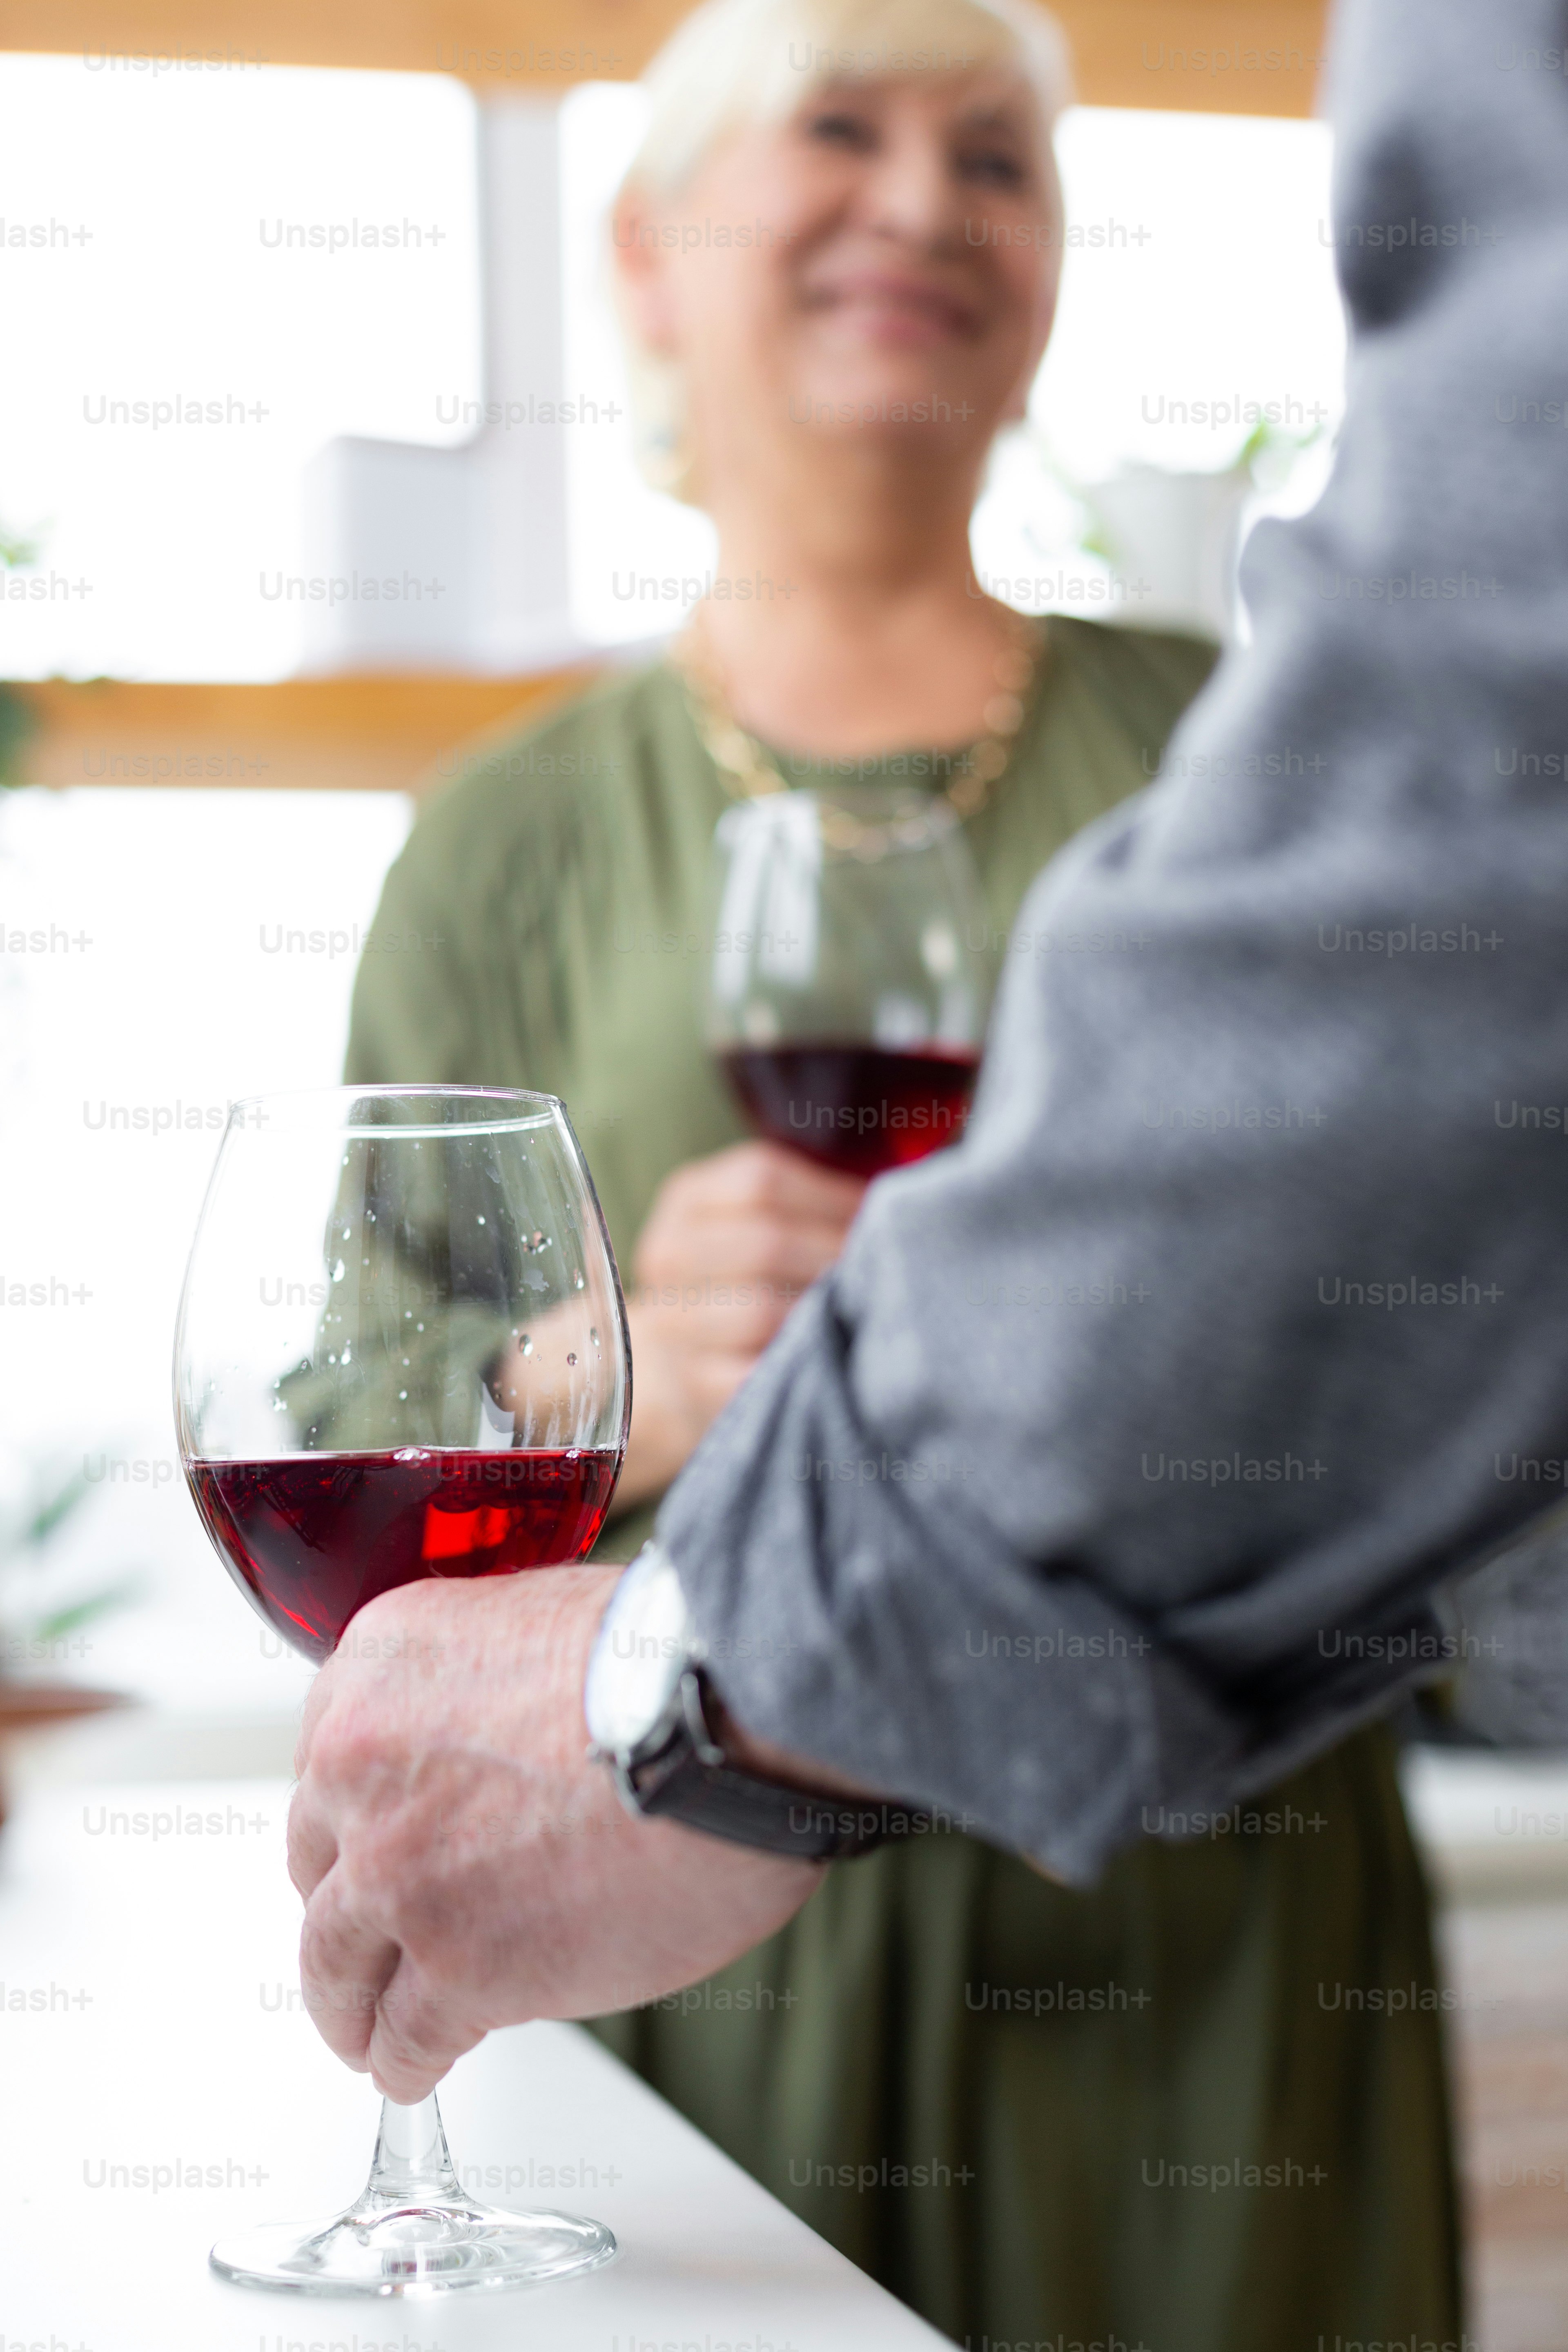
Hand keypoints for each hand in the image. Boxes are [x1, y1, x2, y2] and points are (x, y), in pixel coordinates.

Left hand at [287, 1567, 820, 2101]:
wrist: (727, 1723)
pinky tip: (415, 2068)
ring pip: (336, 1962)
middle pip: (317, 1862)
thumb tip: (496, 1738)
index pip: (328, 1763)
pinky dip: (404, 2061)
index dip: (357, 1817)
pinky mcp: (456, 1968)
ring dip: (351, 2003)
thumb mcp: (535, 1622)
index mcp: (381, 1666)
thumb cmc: (670, 1665)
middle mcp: (362, 1769)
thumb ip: (483, 1684)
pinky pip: (403, 2036)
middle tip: (368, 1939)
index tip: (369, 1847)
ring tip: (367, 2032)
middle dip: (345, 1906)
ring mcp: (400, 1875)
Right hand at [616, 1141, 864, 1507]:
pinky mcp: (694, 1384)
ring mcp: (674, 1324)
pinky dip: (803, 1364)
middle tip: (891, 1270)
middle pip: (766, 1244)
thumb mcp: (754, 1222)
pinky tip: (840, 1357)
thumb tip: (907, 1195)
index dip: (834, 1198)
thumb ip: (811, 1204)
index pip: (761, 1182)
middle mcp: (671, 1255)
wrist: (666, 1365)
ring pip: (760, 1312)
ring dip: (827, 1312)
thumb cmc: (742, 1282)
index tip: (881, 1214)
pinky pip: (755, 1374)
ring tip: (871, 1310)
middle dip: (839, 1258)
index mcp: (691, 1200)